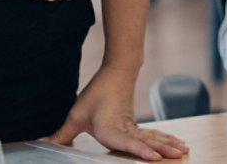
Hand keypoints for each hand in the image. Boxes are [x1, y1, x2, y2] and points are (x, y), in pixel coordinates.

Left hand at [48, 66, 186, 159]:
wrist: (117, 71)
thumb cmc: (97, 93)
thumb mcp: (76, 114)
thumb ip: (62, 134)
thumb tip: (43, 145)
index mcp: (111, 128)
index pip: (127, 142)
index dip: (140, 150)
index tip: (154, 156)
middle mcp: (126, 129)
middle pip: (147, 141)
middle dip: (164, 149)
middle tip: (180, 154)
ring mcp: (134, 126)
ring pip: (154, 137)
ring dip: (168, 143)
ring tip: (183, 150)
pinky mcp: (137, 125)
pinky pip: (153, 134)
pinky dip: (165, 139)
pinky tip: (176, 143)